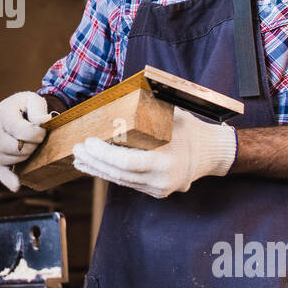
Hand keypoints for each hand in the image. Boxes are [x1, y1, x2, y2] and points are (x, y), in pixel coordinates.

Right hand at [0, 91, 50, 191]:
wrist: (19, 109)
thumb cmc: (27, 106)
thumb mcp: (34, 100)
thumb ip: (39, 109)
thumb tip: (43, 121)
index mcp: (3, 111)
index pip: (16, 128)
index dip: (33, 134)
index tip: (42, 133)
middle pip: (6, 145)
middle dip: (27, 147)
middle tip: (37, 142)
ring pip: (3, 158)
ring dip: (22, 157)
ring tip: (31, 149)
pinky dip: (7, 178)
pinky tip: (16, 185)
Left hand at [71, 108, 236, 198]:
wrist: (211, 153)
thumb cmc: (191, 130)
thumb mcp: (173, 116)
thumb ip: (149, 112)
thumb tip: (120, 96)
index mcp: (166, 162)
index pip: (126, 162)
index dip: (103, 154)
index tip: (88, 142)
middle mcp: (161, 180)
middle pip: (119, 174)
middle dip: (94, 162)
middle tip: (77, 149)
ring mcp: (158, 189)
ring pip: (120, 181)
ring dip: (97, 169)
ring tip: (78, 159)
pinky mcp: (155, 191)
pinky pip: (127, 183)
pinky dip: (109, 174)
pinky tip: (94, 167)